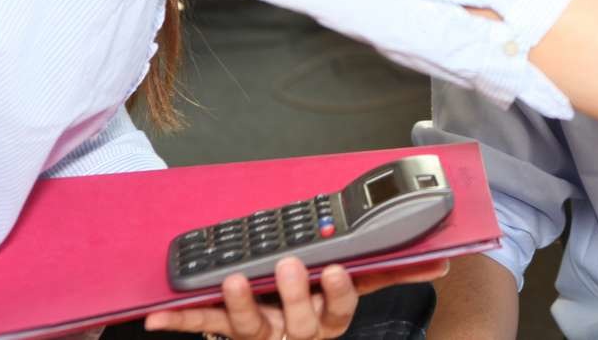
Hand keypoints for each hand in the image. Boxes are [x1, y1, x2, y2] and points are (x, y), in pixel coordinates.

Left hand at [144, 256, 449, 338]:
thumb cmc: (321, 307)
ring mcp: (260, 335)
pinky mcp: (227, 334)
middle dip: (293, 292)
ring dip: (239, 306)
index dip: (338, 292)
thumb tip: (443, 264)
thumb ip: (397, 273)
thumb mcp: (358, 290)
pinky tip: (154, 316)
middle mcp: (295, 331)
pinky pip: (204, 327)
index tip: (337, 270)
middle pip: (297, 318)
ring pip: (250, 327)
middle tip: (290, 264)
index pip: (341, 309)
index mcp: (328, 319)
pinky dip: (180, 320)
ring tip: (234, 280)